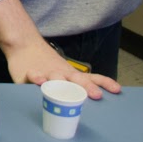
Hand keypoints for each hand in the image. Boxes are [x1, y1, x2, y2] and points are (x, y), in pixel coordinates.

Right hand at [3, 35, 119, 99]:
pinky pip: (33, 75)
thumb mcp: (66, 72)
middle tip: (96, 95)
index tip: (117, 89)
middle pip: (76, 80)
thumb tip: (97, 97)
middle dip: (87, 88)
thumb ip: (78, 83)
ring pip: (56, 78)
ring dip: (63, 85)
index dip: (104, 83)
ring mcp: (46, 73)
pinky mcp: (30, 73)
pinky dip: (37, 78)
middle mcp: (62, 74)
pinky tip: (40, 82)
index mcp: (72, 75)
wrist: (25, 44)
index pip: (92, 78)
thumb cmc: (47, 64)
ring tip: (67, 92)